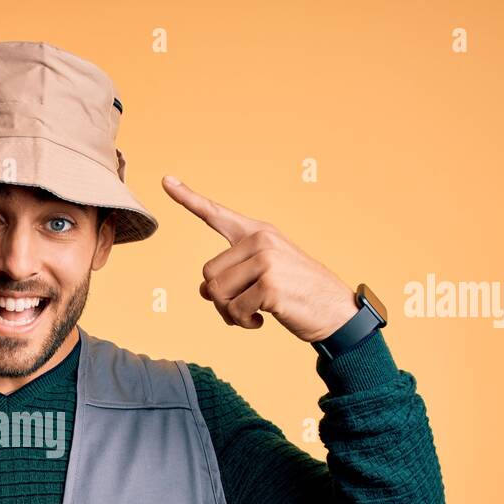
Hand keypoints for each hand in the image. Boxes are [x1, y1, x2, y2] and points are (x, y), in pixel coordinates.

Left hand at [161, 175, 358, 341]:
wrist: (337, 312)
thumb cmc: (298, 295)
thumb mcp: (264, 277)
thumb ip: (233, 276)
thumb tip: (204, 290)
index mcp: (259, 233)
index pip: (216, 214)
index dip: (189, 199)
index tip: (166, 180)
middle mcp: (261, 240)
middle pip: (208, 274)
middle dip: (220, 298)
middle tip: (242, 307)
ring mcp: (266, 261)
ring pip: (216, 293)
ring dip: (230, 313)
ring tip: (253, 314)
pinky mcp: (269, 285)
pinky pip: (234, 311)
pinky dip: (243, 323)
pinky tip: (262, 321)